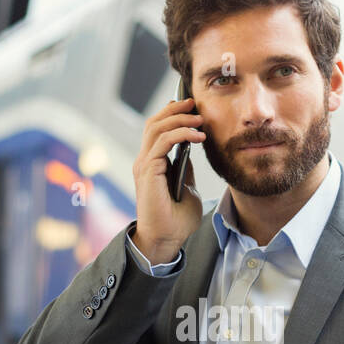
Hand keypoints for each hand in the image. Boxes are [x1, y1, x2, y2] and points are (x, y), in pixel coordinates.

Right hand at [132, 96, 204, 263]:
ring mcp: (144, 165)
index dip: (171, 114)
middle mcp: (144, 161)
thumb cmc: (176, 221)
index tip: (191, 107)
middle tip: (195, 103)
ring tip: (199, 118)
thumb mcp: (187, 189)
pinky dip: (181, 134)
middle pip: (154, 123)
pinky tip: (198, 136)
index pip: (156, 130)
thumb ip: (184, 170)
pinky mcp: (148, 171)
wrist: (166, 240)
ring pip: (157, 128)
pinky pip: (163, 142)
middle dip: (175, 109)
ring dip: (179, 118)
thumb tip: (190, 152)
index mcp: (152, 164)